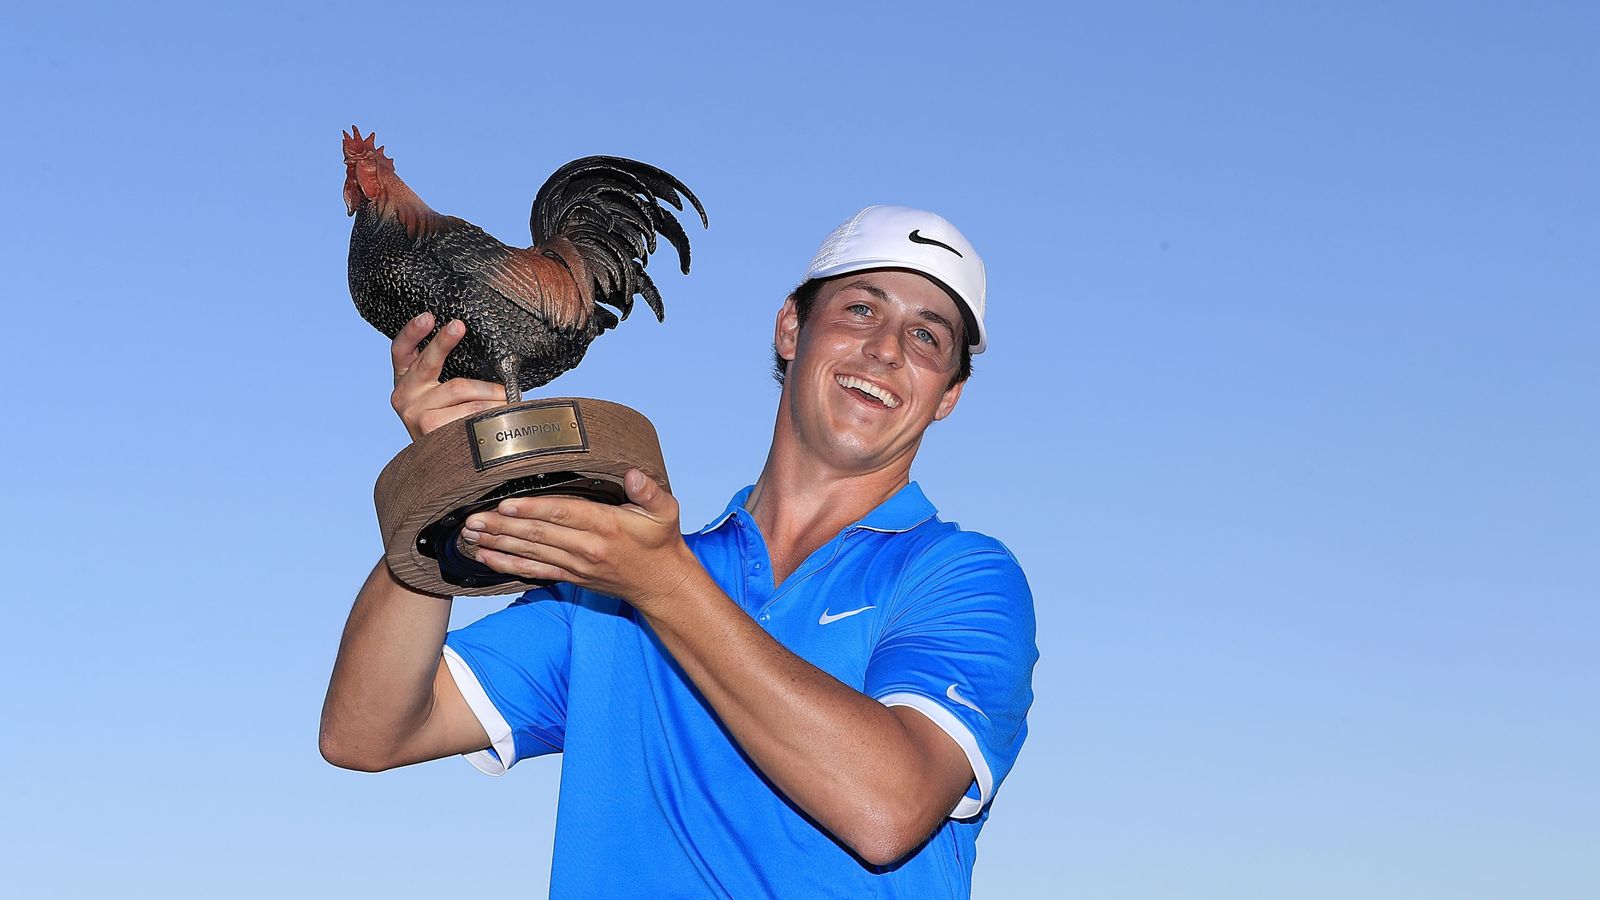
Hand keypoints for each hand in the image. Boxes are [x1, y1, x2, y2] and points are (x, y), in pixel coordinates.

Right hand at [390, 313, 505, 439]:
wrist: (440, 465)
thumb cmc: (447, 421)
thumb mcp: (437, 393)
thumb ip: (443, 371)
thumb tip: (486, 355)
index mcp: (405, 379)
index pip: (401, 350)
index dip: (412, 332)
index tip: (427, 316)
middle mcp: (404, 395)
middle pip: (430, 362)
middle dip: (445, 341)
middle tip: (459, 326)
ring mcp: (414, 412)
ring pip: (460, 387)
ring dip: (490, 391)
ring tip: (507, 395)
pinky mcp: (429, 428)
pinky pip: (469, 410)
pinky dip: (490, 409)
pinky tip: (501, 411)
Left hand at [458, 469, 699, 609]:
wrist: (661, 583)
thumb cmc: (660, 542)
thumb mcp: (665, 511)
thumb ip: (649, 491)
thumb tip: (632, 474)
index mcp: (606, 526)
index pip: (563, 514)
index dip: (533, 508)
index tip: (506, 503)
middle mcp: (587, 547)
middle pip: (538, 534)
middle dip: (502, 525)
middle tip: (472, 518)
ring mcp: (576, 565)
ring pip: (530, 552)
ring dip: (498, 542)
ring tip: (471, 534)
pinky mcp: (570, 576)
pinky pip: (534, 571)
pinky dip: (508, 564)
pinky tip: (486, 556)